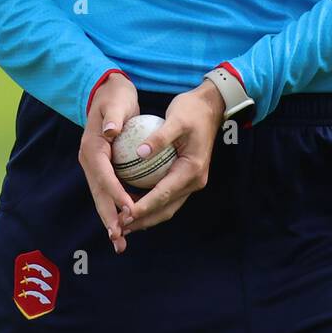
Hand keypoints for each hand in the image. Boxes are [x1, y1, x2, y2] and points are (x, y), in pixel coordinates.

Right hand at [78, 72, 140, 253]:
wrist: (106, 91)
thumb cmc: (115, 96)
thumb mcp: (116, 101)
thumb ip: (113, 116)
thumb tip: (110, 131)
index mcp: (92, 148)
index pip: (104, 176)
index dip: (116, 194)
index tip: (130, 210)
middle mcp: (89, 161)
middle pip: (98, 194)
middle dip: (108, 217)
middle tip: (118, 239)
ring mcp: (93, 166)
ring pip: (101, 197)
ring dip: (110, 219)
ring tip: (120, 242)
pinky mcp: (101, 168)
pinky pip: (108, 192)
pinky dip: (115, 208)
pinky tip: (127, 223)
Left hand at [121, 79, 226, 239]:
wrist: (211, 106)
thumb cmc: (192, 110)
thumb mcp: (175, 119)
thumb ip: (159, 138)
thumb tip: (140, 154)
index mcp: (191, 169)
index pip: (163, 194)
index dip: (144, 207)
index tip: (125, 215)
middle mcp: (194, 180)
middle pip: (166, 208)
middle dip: (143, 220)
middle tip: (120, 226)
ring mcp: (192, 181)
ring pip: (168, 207)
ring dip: (147, 216)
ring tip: (124, 222)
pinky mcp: (186, 177)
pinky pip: (168, 197)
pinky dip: (152, 204)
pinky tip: (134, 204)